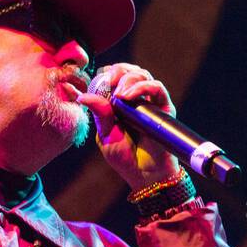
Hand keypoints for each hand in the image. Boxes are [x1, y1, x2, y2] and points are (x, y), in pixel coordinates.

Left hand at [75, 62, 182, 191]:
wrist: (145, 175)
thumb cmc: (125, 158)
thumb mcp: (106, 134)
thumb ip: (100, 113)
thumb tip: (82, 96)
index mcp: (119, 104)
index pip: (115, 77)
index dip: (108, 73)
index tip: (100, 79)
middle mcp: (136, 100)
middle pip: (129, 71)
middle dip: (118, 71)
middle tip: (109, 81)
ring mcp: (150, 103)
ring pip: (142, 75)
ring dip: (128, 79)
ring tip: (119, 95)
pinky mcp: (164, 108)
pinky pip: (156, 87)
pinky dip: (142, 86)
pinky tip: (129, 96)